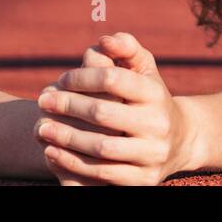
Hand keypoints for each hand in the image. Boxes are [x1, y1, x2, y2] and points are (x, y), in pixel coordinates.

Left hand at [35, 32, 195, 185]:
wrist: (179, 141)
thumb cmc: (149, 96)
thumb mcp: (143, 68)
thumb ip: (126, 47)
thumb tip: (104, 41)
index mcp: (155, 92)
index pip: (112, 79)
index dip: (81, 77)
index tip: (61, 79)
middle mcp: (158, 123)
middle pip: (103, 112)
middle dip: (68, 105)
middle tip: (42, 101)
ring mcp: (152, 154)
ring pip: (101, 146)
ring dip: (66, 137)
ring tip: (42, 128)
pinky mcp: (144, 180)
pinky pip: (104, 174)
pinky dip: (74, 163)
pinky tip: (52, 152)